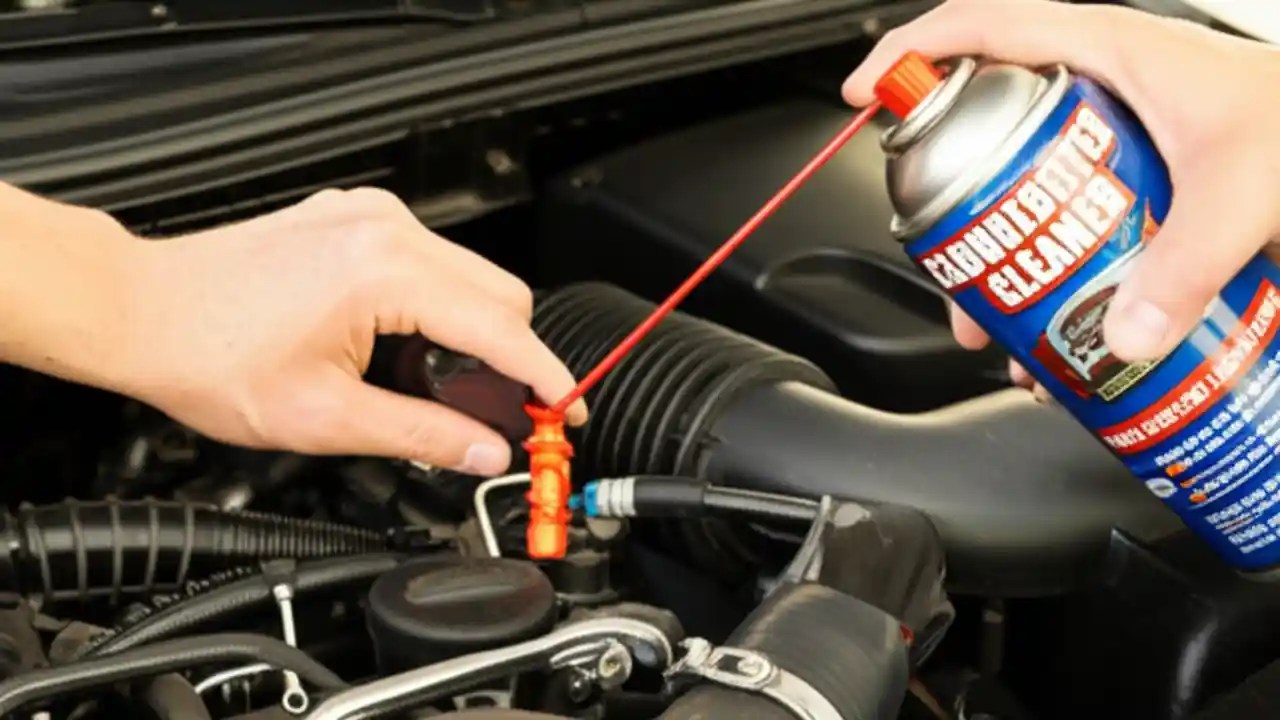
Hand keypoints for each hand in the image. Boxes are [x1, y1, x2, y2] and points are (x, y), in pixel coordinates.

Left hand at [114, 187, 586, 474]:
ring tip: (438, 390)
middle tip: (508, 416)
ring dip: (474, 333)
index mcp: (384, 271)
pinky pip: (430, 262)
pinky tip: (407, 349)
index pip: (502, 326)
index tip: (567, 410)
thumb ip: (424, 435)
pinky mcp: (354, 220)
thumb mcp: (326, 417)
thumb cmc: (206, 352)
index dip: (544, 377)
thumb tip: (485, 451)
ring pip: (469, 275)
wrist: (139, 309)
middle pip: (501, 292)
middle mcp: (385, 229)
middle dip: (515, 356)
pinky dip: (439, 307)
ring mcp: (369, 218)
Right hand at [843, 0, 1279, 392]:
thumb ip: (1186, 264)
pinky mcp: (1134, 188)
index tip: (864, 92)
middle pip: (987, 126)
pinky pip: (1064, 226)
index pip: (984, 28)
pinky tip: (1058, 334)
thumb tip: (1117, 337)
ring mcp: (1114, 142)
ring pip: (1020, 190)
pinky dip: (1049, 280)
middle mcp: (1101, 93)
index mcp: (1111, 53)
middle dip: (951, 199)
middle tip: (940, 253)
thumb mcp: (1251, 189)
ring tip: (994, 325)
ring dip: (998, 262)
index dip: (911, 53)